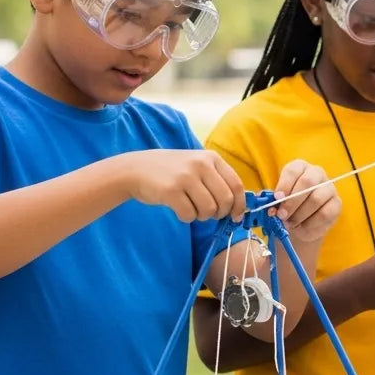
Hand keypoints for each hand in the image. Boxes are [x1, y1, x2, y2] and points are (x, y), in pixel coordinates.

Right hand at [118, 149, 244, 222]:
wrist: (135, 169)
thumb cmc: (171, 171)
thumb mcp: (197, 165)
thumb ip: (217, 180)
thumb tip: (238, 208)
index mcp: (211, 157)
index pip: (236, 185)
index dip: (240, 205)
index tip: (236, 216)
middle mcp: (200, 164)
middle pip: (225, 200)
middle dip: (219, 213)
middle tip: (209, 214)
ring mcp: (185, 177)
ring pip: (209, 209)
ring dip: (202, 216)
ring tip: (192, 208)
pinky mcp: (170, 190)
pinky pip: (189, 215)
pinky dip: (186, 217)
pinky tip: (179, 209)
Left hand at [271, 160, 341, 242]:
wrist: (300, 224)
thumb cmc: (287, 208)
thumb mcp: (277, 202)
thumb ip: (271, 201)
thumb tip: (262, 202)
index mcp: (299, 168)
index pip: (293, 170)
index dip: (284, 185)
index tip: (277, 199)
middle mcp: (316, 173)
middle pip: (307, 182)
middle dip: (292, 202)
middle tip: (282, 215)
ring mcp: (329, 188)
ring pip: (316, 199)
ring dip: (300, 215)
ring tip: (290, 224)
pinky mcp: (336, 204)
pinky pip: (325, 213)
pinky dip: (311, 223)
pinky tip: (302, 227)